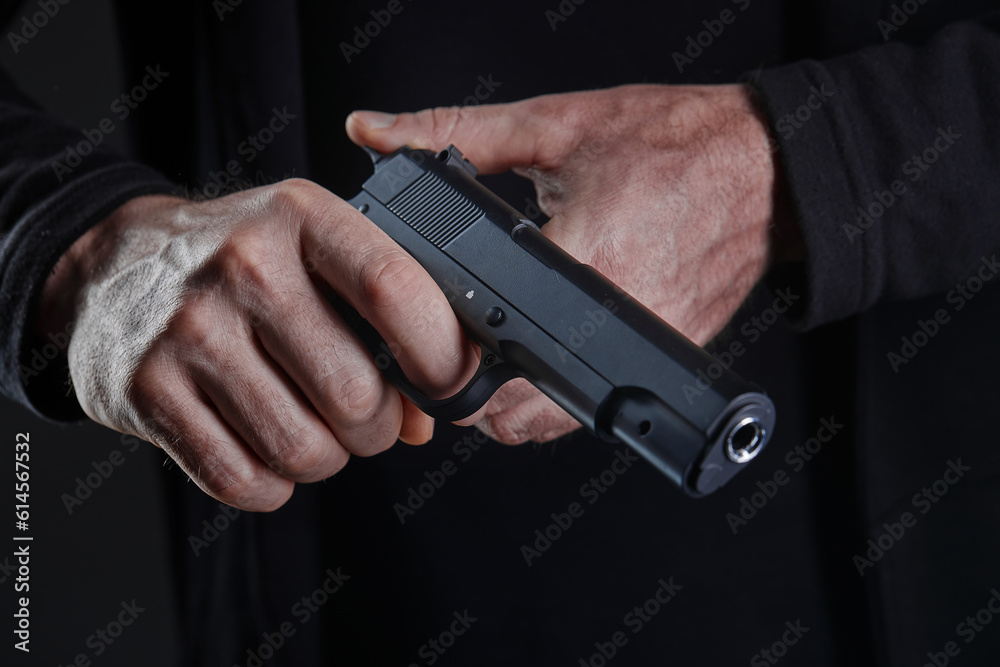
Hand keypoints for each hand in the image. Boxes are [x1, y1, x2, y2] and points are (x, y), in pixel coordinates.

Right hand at [41, 181, 477, 509]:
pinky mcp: (147, 391)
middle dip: (380, 427)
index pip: (392, 289)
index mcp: (300, 217)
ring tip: (315, 429)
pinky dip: (272, 484)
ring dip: (328, 458)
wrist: (112, 268)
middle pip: (355, 394)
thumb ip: (383, 318)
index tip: (449, 386)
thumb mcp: (312, 253)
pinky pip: (243, 481)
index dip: (439, 355)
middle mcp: (243, 267)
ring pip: (303, 449)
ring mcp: (189, 331)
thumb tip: (432, 415)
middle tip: (368, 418)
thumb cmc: (239, 263)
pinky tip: (266, 450)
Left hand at [346, 84, 795, 444]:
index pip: (486, 352)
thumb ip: (456, 132)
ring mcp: (645, 351)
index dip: (437, 358)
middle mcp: (616, 323)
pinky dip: (557, 397)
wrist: (768, 164)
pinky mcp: (664, 357)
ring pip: (552, 426)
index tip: (416, 336)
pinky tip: (548, 350)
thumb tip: (372, 132)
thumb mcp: (557, 126)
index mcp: (582, 259)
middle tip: (450, 347)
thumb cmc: (676, 142)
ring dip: (512, 405)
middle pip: (514, 415)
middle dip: (468, 396)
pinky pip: (594, 410)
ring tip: (500, 351)